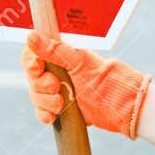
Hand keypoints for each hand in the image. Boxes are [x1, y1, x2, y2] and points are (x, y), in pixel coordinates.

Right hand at [20, 29, 151, 138]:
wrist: (123, 106)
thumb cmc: (106, 79)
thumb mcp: (79, 62)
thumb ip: (54, 50)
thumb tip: (31, 36)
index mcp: (60, 55)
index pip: (32, 55)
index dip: (30, 62)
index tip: (37, 67)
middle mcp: (56, 71)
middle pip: (32, 77)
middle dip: (40, 84)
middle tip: (55, 87)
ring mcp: (57, 91)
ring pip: (36, 95)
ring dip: (43, 101)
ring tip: (60, 104)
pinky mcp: (61, 109)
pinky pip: (42, 112)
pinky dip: (44, 115)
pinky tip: (53, 117)